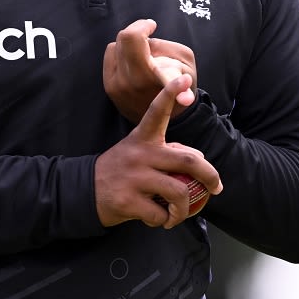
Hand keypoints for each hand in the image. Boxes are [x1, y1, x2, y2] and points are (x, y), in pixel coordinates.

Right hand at [94, 78, 222, 228]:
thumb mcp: (139, 153)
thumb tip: (199, 161)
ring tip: (179, 213)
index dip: (170, 93)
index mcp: (143, 138)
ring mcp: (134, 178)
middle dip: (210, 175)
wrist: (82, 190)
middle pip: (188, 160)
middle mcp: (140, 154)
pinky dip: (164, 220)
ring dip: (185, 209)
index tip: (183, 78)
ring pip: (179, 192)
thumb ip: (167, 153)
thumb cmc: (121, 170)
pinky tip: (158, 218)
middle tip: (216, 187)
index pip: (157, 111)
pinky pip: (160, 214)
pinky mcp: (128, 201)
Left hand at [103, 18, 196, 123]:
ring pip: (114, 46)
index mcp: (148, 73)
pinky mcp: (109, 87)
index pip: (132, 38)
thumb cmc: (180, 88)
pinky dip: (122, 54)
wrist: (166, 120)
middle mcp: (127, 80)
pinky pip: (110, 58)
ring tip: (144, 53)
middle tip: (149, 33)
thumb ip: (166, 48)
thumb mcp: (186, 66)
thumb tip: (147, 42)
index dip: (142, 26)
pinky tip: (134, 62)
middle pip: (123, 38)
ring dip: (129, 44)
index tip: (152, 26)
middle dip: (138, 31)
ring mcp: (115, 85)